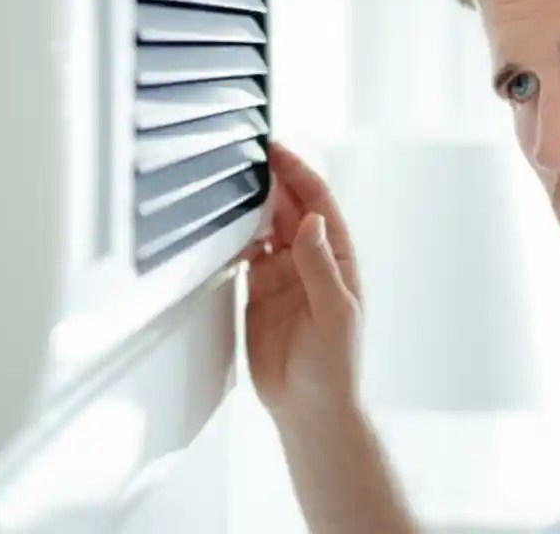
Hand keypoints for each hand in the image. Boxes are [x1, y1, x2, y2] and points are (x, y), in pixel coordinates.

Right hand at [236, 141, 362, 421]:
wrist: (309, 408)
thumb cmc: (336, 366)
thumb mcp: (335, 312)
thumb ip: (320, 266)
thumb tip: (311, 220)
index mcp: (339, 260)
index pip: (319, 205)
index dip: (300, 175)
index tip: (278, 152)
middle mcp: (312, 263)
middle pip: (290, 209)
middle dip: (273, 180)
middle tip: (247, 154)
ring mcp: (284, 276)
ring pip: (265, 227)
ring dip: (251, 204)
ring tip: (230, 180)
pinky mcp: (259, 293)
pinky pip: (245, 254)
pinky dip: (233, 237)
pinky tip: (221, 223)